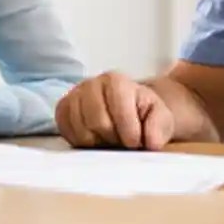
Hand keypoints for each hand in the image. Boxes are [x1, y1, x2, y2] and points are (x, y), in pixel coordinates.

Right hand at [55, 71, 174, 148]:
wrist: (127, 110)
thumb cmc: (142, 114)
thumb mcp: (161, 117)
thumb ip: (159, 127)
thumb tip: (151, 142)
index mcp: (115, 81)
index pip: (118, 108)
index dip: (129, 131)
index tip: (136, 142)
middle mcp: (90, 84)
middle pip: (97, 122)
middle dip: (113, 138)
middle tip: (121, 140)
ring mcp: (73, 96)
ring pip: (81, 130)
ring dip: (97, 142)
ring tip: (108, 138)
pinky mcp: (62, 110)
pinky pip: (66, 132)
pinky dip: (81, 141)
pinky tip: (94, 138)